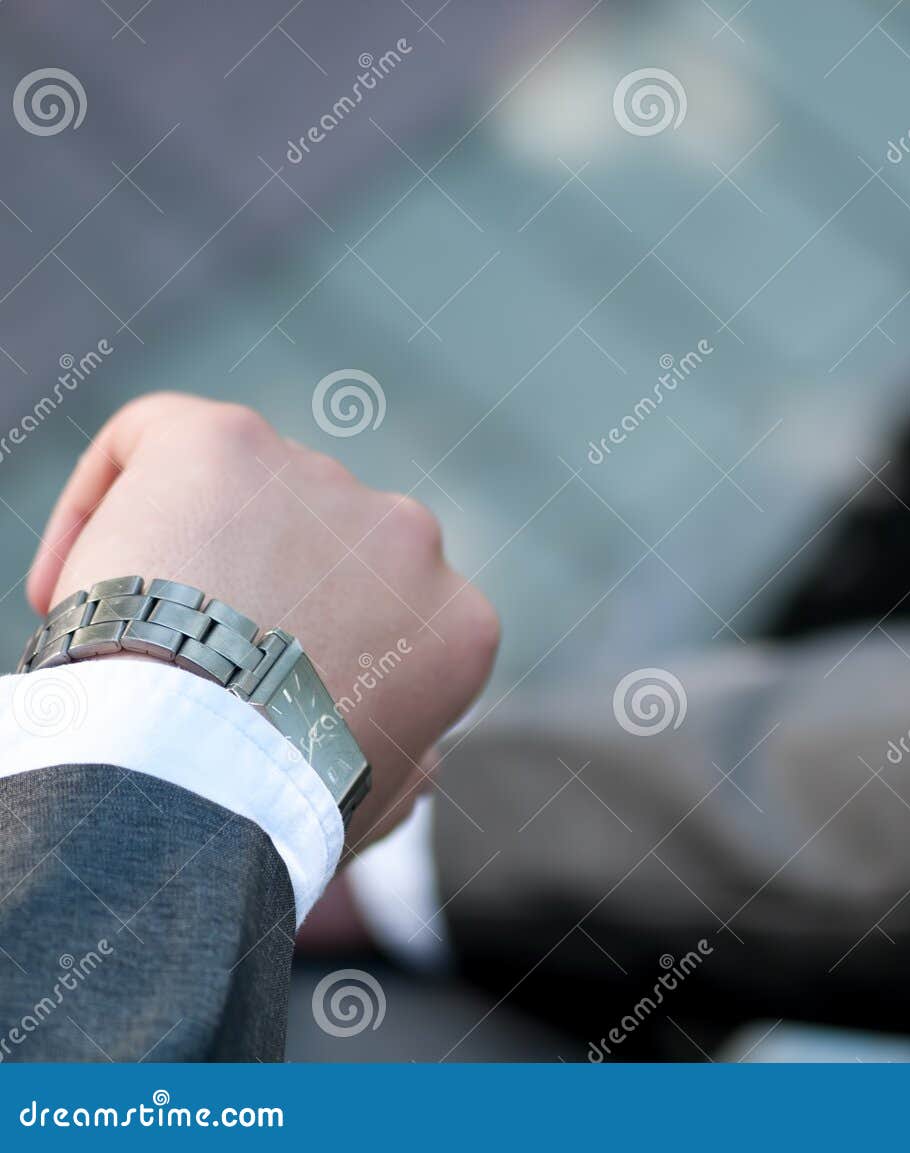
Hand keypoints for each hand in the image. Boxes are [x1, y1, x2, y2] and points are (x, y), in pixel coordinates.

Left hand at [26, 392, 498, 847]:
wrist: (194, 769)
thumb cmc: (281, 805)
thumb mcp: (384, 797)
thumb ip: (412, 750)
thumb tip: (423, 754)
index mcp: (458, 622)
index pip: (393, 615)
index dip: (319, 654)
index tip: (256, 700)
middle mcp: (410, 537)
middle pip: (324, 546)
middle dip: (261, 591)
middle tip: (188, 664)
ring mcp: (322, 481)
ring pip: (245, 496)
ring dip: (194, 550)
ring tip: (126, 634)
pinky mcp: (227, 441)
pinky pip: (157, 440)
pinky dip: (109, 496)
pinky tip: (68, 579)